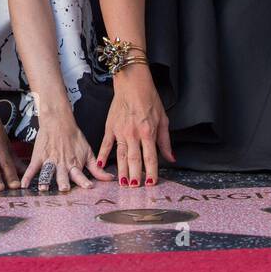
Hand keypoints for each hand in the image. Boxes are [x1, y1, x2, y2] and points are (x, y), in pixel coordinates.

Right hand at [22, 108, 112, 191]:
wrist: (59, 121)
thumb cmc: (74, 138)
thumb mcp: (88, 152)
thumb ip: (97, 168)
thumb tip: (110, 179)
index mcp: (75, 163)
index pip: (80, 175)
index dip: (84, 181)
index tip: (88, 187)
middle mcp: (62, 163)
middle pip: (63, 175)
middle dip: (63, 182)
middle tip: (64, 188)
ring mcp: (50, 160)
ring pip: (48, 172)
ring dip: (46, 179)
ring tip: (43, 187)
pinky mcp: (39, 156)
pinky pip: (33, 168)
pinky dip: (28, 176)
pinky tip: (24, 185)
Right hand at [96, 67, 173, 186]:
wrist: (132, 83)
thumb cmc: (149, 99)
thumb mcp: (163, 119)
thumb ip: (165, 141)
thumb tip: (171, 158)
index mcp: (148, 132)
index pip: (150, 158)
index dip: (151, 173)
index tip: (151, 184)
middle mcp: (133, 134)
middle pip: (134, 160)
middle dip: (135, 176)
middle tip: (135, 189)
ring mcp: (120, 131)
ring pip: (120, 156)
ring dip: (121, 171)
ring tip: (123, 184)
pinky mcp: (110, 127)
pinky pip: (105, 144)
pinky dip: (102, 155)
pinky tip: (99, 166)